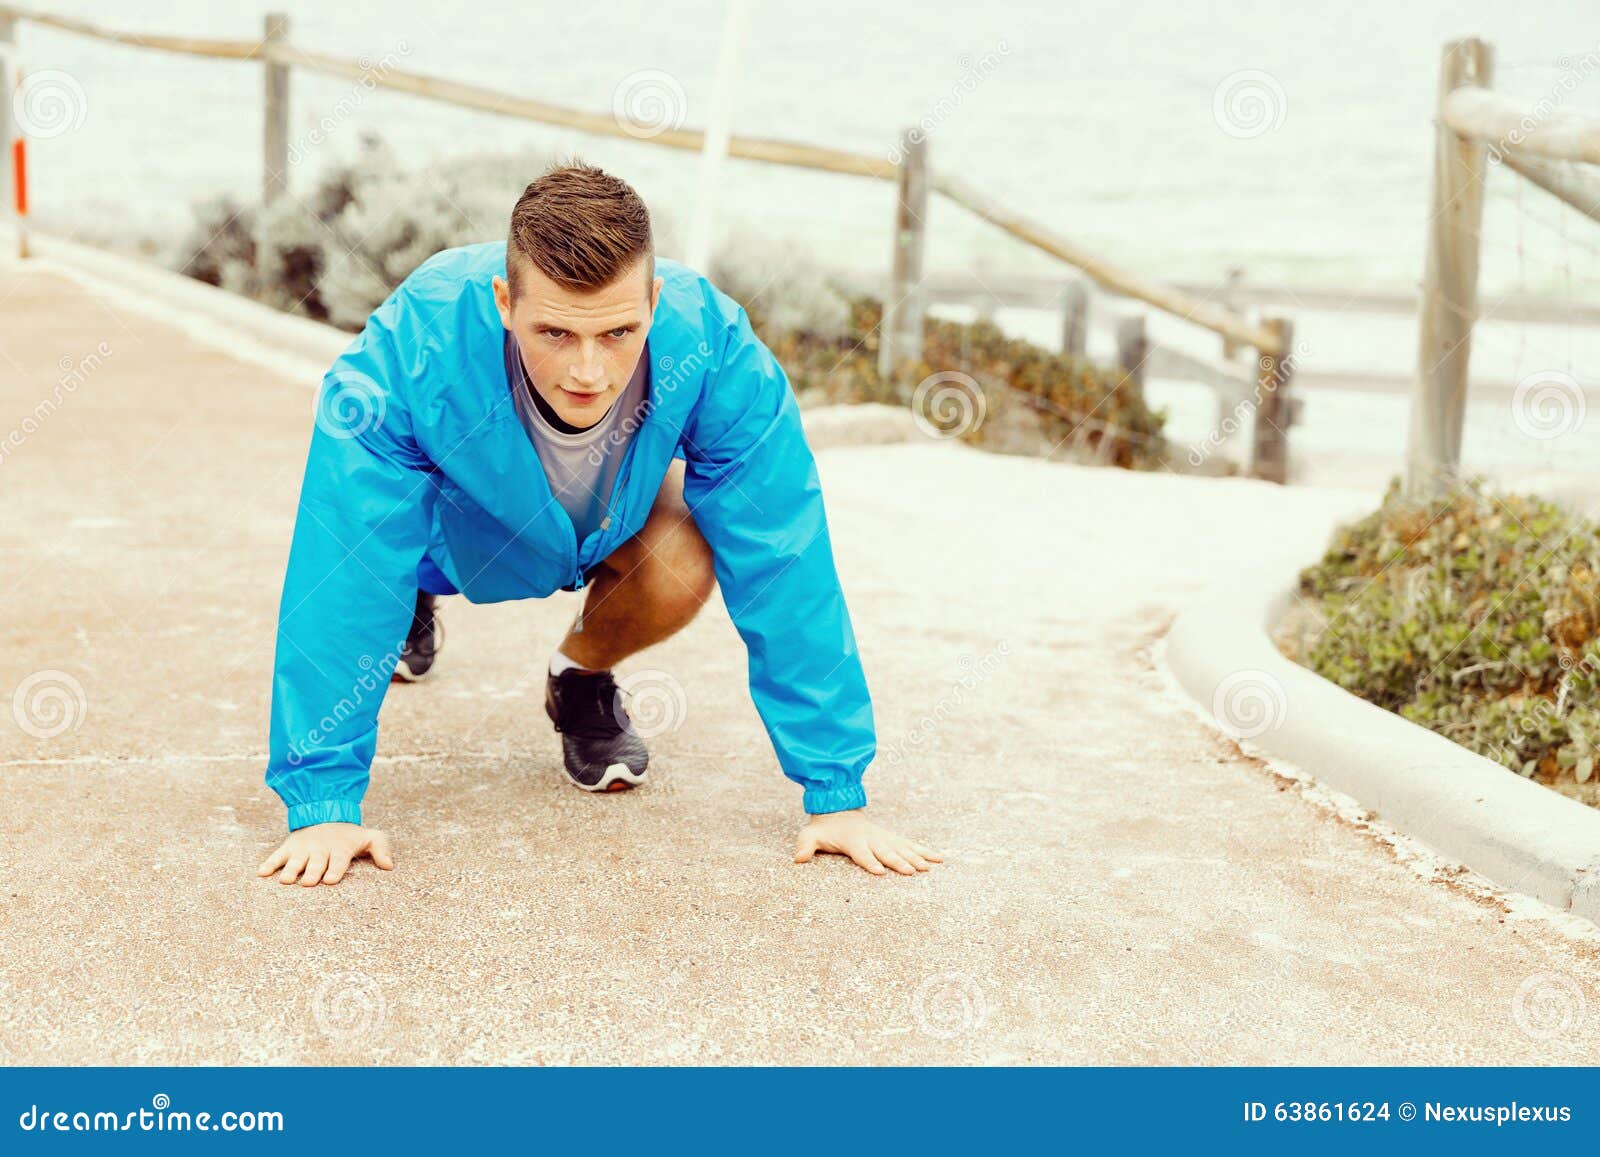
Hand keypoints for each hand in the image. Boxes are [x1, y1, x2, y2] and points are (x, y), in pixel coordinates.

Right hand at [256, 822, 394, 886]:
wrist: (325, 813)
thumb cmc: (349, 835)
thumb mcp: (369, 837)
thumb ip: (381, 848)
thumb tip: (389, 866)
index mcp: (340, 848)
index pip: (339, 860)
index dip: (336, 869)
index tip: (331, 879)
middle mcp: (320, 849)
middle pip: (316, 862)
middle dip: (312, 872)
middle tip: (308, 882)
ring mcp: (303, 848)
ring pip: (296, 860)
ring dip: (290, 870)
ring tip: (285, 881)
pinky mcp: (288, 847)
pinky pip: (277, 855)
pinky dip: (270, 863)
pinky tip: (262, 872)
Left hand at [793, 808, 941, 875]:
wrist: (839, 809)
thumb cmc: (824, 828)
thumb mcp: (810, 835)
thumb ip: (804, 846)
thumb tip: (797, 859)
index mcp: (853, 841)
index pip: (861, 853)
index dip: (870, 862)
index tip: (879, 872)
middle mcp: (872, 839)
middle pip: (887, 852)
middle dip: (899, 861)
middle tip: (913, 871)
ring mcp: (884, 838)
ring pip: (902, 848)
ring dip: (916, 857)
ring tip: (930, 867)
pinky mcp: (892, 838)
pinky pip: (910, 844)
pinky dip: (925, 851)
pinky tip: (939, 859)